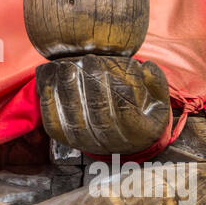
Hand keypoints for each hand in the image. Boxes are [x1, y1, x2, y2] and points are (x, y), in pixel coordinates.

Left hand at [36, 54, 170, 155]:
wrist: (122, 135)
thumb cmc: (141, 110)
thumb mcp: (158, 99)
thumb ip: (156, 82)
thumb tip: (146, 68)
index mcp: (138, 133)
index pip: (125, 112)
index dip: (113, 88)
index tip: (102, 63)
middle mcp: (111, 143)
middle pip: (98, 118)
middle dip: (90, 87)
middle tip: (84, 61)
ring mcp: (86, 143)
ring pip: (73, 121)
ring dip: (66, 92)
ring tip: (64, 66)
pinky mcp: (65, 139)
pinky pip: (52, 122)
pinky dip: (47, 98)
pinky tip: (47, 76)